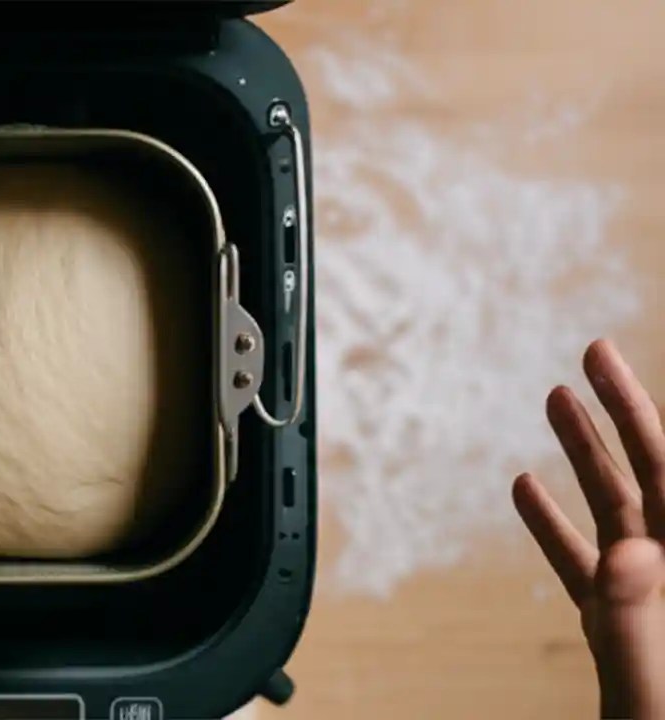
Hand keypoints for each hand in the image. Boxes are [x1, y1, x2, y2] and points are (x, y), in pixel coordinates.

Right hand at [515, 339, 664, 719]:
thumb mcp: (655, 691)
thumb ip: (641, 622)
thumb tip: (633, 545)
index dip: (654, 422)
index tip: (617, 367)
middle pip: (654, 479)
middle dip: (623, 414)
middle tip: (593, 353)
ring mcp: (648, 608)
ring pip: (617, 515)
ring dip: (583, 457)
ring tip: (555, 401)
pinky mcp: (617, 635)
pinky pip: (582, 569)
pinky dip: (554, 527)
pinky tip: (527, 492)